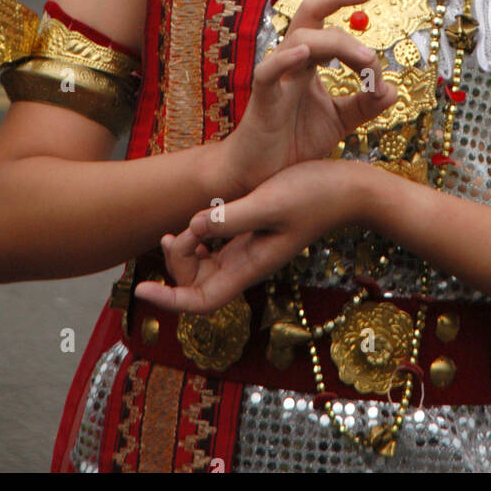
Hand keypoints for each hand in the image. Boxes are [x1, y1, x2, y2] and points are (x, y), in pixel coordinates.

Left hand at [135, 159, 364, 312]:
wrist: (349, 188)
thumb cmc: (315, 195)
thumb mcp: (270, 202)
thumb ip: (231, 217)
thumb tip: (192, 226)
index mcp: (252, 266)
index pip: (202, 301)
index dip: (169, 301)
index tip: (142, 289)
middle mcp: (248, 263)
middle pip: (198, 285)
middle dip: (177, 266)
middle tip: (172, 233)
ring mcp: (251, 249)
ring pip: (206, 264)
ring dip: (187, 250)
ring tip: (180, 225)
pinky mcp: (255, 231)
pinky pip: (218, 244)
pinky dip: (201, 234)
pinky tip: (198, 216)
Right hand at [225, 0, 396, 191]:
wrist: (262, 176)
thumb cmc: (294, 142)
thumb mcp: (339, 121)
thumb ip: (364, 104)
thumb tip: (392, 90)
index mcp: (309, 63)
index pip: (330, 26)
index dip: (357, 29)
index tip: (377, 43)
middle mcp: (292, 63)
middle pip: (310, 15)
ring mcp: (276, 78)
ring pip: (299, 38)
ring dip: (335, 42)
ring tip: (365, 60)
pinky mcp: (262, 100)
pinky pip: (268, 72)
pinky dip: (284, 59)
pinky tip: (305, 53)